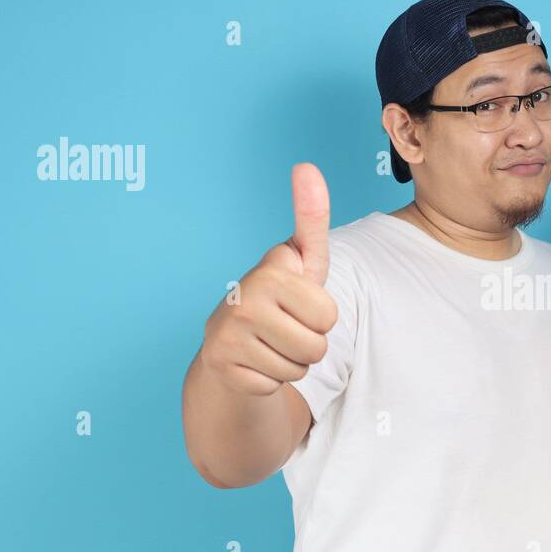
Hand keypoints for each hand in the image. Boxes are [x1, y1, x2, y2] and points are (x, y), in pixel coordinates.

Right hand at [200, 163, 338, 395]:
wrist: (232, 345)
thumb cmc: (279, 298)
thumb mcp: (302, 260)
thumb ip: (311, 216)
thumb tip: (306, 166)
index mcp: (271, 271)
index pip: (329, 315)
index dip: (322, 315)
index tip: (297, 301)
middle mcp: (243, 298)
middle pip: (318, 345)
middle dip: (310, 343)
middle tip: (285, 328)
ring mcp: (228, 333)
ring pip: (298, 368)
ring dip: (292, 363)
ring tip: (271, 344)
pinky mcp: (221, 366)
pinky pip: (275, 385)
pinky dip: (271, 380)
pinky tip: (255, 362)